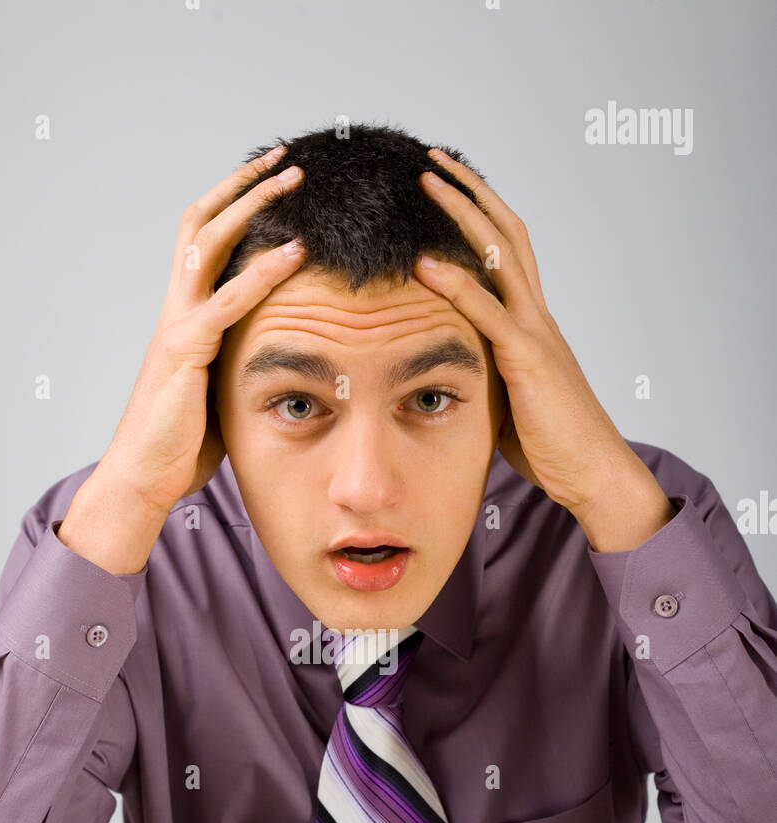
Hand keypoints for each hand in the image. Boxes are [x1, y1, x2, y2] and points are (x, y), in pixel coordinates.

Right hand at [96, 148, 306, 516]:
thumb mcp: (220, 390)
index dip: (235, 205)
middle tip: (286, 159)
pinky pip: (227, 301)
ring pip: (210, 243)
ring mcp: (178, 325)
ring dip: (254, 206)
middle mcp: (176, 309)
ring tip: (293, 181)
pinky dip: (262, 272)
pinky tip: (295, 252)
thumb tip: (281, 354)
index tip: (272, 181)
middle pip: (204, 223)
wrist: (143, 477)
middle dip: (245, 186)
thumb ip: (241, 359)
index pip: (205, 240)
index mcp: (184, 315)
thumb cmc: (181, 443)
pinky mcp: (185, 351)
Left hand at [413, 149, 670, 538]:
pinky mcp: (529, 360)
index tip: (445, 186)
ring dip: (461, 214)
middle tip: (431, 158)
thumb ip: (481, 369)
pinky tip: (423, 264)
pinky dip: (456, 284)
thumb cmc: (550, 443)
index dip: (478, 213)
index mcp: (532, 322)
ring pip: (501, 254)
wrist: (593, 472)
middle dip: (469, 191)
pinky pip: (488, 313)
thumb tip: (446, 367)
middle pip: (506, 231)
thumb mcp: (506, 397)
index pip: (506, 249)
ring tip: (425, 181)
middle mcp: (537, 315)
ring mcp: (535, 333)